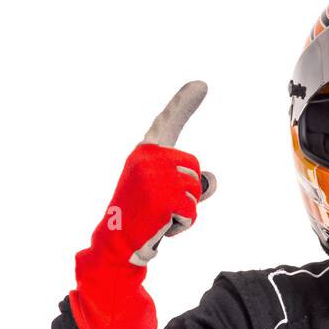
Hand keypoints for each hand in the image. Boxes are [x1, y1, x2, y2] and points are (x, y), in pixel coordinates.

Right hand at [108, 81, 216, 265]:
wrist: (117, 243)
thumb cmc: (144, 217)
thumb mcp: (167, 193)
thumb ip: (190, 181)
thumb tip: (210, 179)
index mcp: (145, 151)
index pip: (168, 121)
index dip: (184, 102)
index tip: (202, 85)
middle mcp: (146, 157)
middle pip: (194, 168)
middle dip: (188, 192)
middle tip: (161, 206)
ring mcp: (152, 175)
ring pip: (195, 189)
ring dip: (185, 210)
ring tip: (160, 215)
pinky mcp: (160, 197)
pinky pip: (192, 211)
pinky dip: (183, 224)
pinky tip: (161, 226)